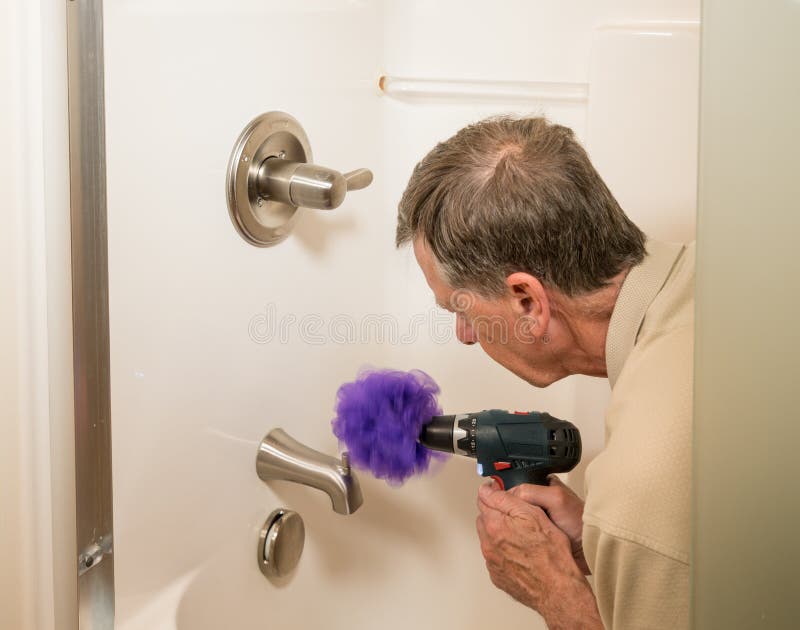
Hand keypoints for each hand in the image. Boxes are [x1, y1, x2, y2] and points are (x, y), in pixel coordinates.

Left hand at [476, 481, 602, 628]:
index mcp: (495, 526)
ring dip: (499, 533)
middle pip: (484, 519)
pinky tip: (520, 553)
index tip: (498, 490)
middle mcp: (489, 545)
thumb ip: (505, 499)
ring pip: (489, 538)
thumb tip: (487, 490)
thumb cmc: (552, 555)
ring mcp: (492, 562)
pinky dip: (503, 551)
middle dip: (495, 513)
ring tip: (521, 536)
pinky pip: (495, 557)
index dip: (493, 492)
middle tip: (516, 516)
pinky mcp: (497, 576)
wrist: (558, 590)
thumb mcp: (533, 514)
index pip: (483, 500)